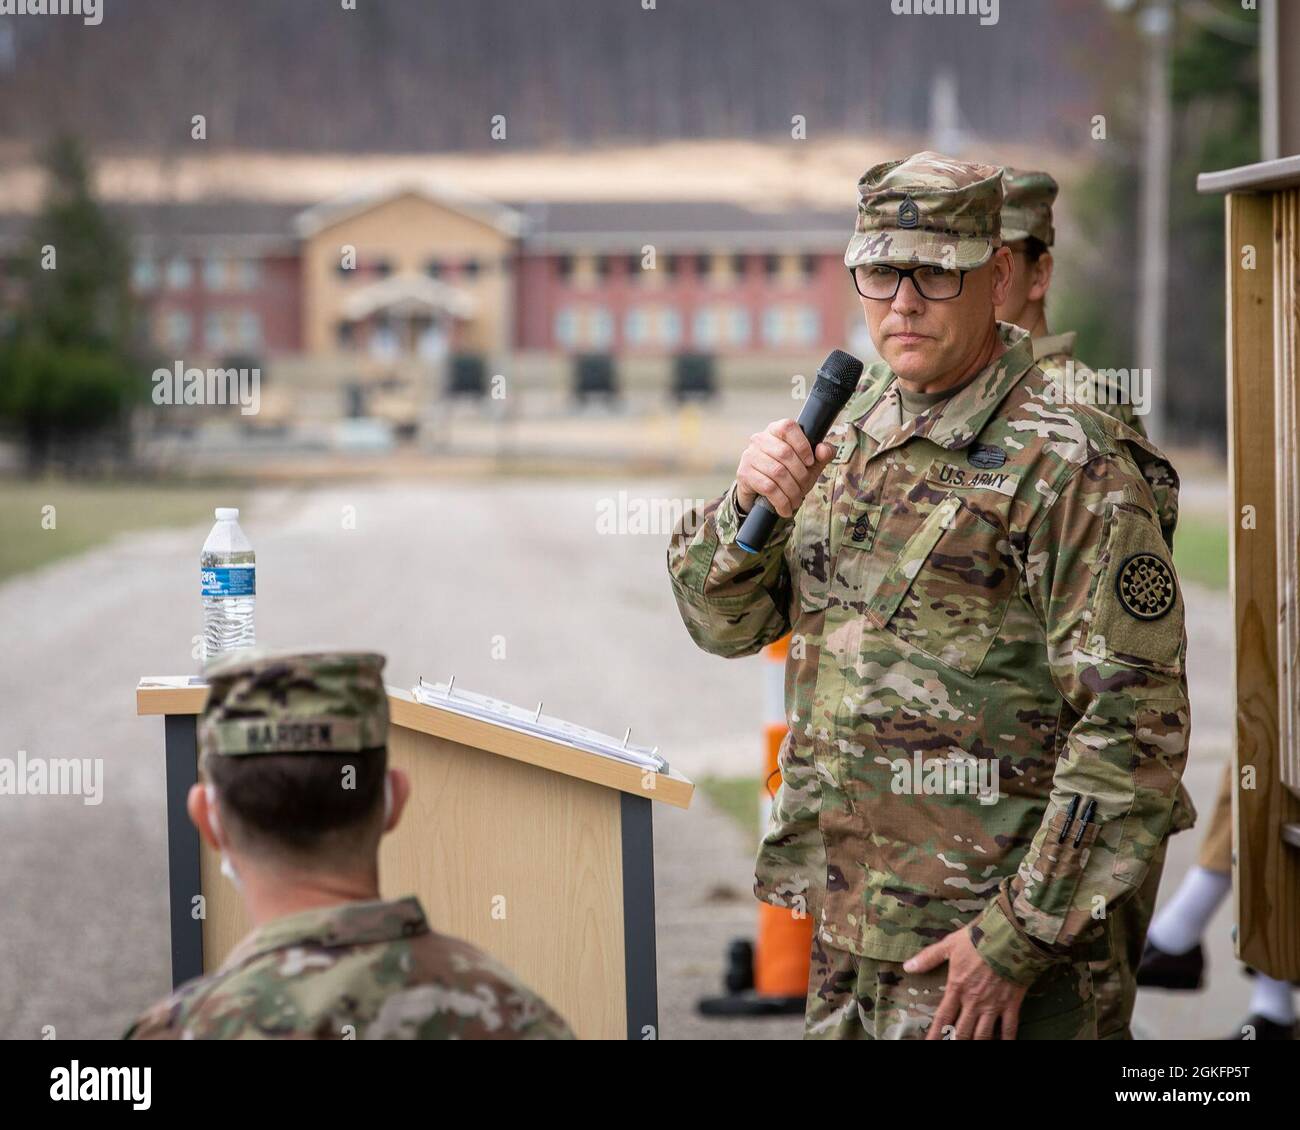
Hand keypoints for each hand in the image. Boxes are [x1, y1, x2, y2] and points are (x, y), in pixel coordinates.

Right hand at [735, 419, 835, 517]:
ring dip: (792, 491)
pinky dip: (781, 500)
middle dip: (800, 475)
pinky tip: (786, 508)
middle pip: (785, 453)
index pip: (788, 428)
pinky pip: (767, 487)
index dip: (802, 445)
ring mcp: (749, 455)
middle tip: (804, 487)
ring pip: (777, 472)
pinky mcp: (744, 473)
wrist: (762, 494)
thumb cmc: (789, 473)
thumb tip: (824, 450)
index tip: (810, 462)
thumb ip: (822, 455)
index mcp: (776, 430)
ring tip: (796, 500)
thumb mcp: (809, 464)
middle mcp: (759, 439)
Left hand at [908, 926, 1028, 1039]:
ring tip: (971, 1049)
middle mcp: (974, 1001)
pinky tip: (1004, 1045)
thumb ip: (928, 958)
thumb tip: (907, 967)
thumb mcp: (949, 945)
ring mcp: (994, 1005)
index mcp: (957, 988)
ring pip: (983, 1035)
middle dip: (956, 1042)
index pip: (943, 1018)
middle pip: (962, 1031)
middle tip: (952, 1047)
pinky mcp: (1012, 1004)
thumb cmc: (978, 939)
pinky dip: (1007, 1040)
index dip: (935, 1034)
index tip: (929, 1044)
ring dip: (977, 1043)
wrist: (1009, 938)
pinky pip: (1009, 1028)